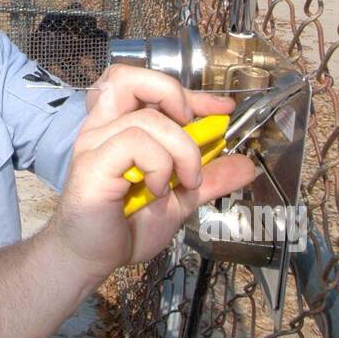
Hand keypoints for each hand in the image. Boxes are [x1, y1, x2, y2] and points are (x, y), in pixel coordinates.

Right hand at [51, 64, 257, 275]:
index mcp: (118, 128)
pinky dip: (159, 165)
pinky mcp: (92, 163)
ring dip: (180, 150)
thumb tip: (246, 165)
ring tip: (182, 182)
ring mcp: (94, 143)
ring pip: (147, 118)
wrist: (92, 259)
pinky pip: (135, 142)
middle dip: (172, 94)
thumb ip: (209, 179)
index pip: (146, 86)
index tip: (221, 110)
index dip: (187, 92)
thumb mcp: (180, 200)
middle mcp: (101, 128)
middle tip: (192, 127)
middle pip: (128, 78)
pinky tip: (156, 190)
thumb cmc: (125, 228)